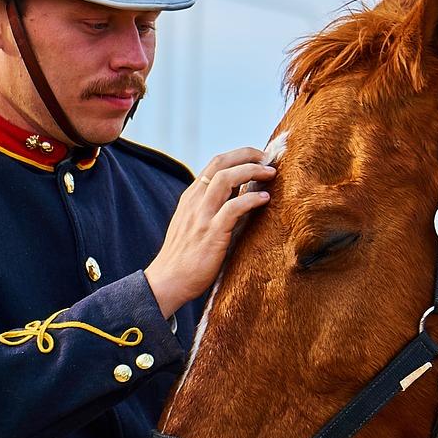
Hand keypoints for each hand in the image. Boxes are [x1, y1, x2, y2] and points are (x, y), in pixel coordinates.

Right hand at [145, 147, 275, 318]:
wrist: (166, 282)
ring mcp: (202, 216)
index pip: (215, 163)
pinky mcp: (211, 234)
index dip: (239, 155)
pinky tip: (265, 199)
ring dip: (252, 171)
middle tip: (268, 159)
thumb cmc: (184, 257)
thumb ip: (211, 208)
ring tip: (270, 174)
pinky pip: (234, 208)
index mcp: (191, 197)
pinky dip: (252, 200)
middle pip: (222, 163)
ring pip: (227, 179)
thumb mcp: (193, 224)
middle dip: (248, 155)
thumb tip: (239, 197)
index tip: (258, 157)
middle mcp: (195, 201)